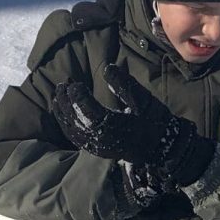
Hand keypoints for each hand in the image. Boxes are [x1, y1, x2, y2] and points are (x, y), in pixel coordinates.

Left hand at [51, 67, 214, 187]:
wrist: (162, 148)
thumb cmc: (154, 122)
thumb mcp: (144, 100)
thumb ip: (125, 85)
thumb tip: (107, 68)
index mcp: (115, 126)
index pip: (89, 111)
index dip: (78, 96)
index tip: (75, 83)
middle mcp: (104, 139)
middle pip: (77, 120)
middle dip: (67, 102)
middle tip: (62, 85)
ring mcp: (99, 147)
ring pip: (73, 131)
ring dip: (63, 113)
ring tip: (57, 96)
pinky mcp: (97, 150)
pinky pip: (76, 139)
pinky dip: (66, 126)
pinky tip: (62, 114)